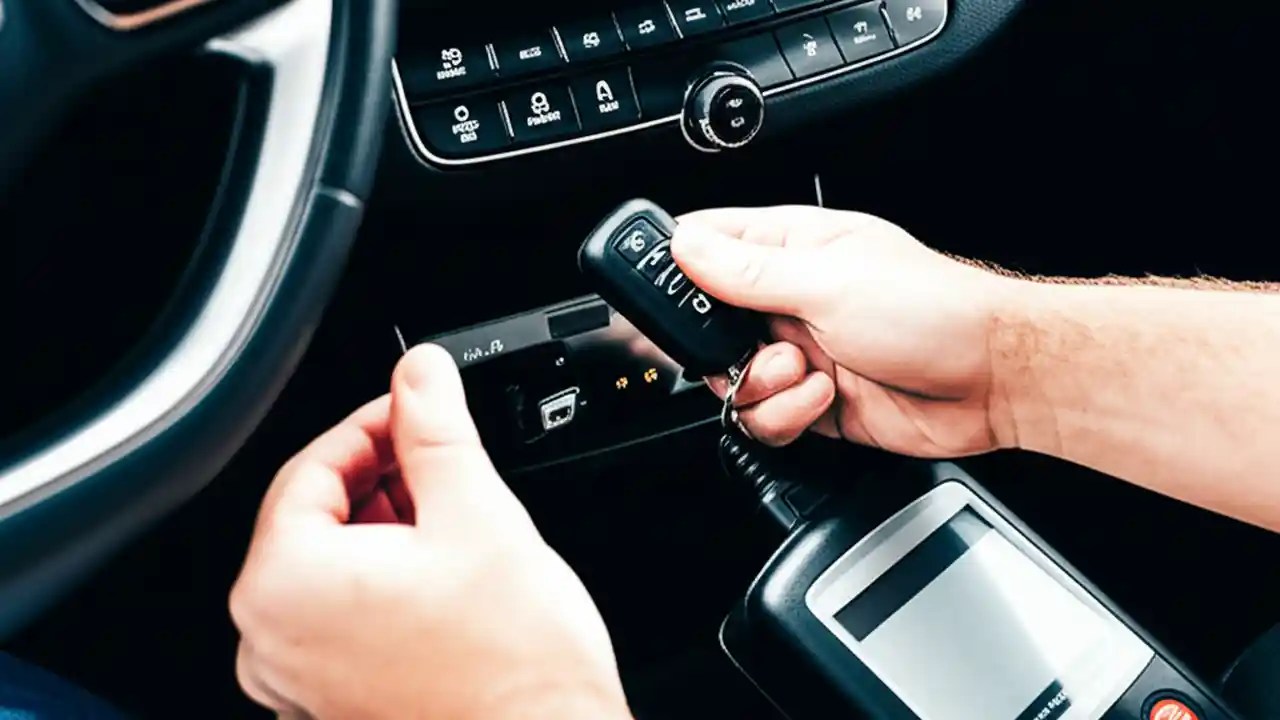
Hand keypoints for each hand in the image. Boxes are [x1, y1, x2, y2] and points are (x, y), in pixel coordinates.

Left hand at [230, 345, 630, 719]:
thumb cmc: (515, 667)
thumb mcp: (477, 513)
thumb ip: (436, 427)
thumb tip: (420, 371)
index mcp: (285, 584)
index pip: (312, 465)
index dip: (374, 425)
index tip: (418, 411)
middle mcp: (272, 640)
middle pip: (316, 516)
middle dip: (384, 478)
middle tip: (445, 465)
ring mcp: (299, 680)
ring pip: (333, 567)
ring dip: (388, 529)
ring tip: (456, 525)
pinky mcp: (332, 704)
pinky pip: (342, 617)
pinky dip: (384, 583)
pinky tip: (444, 579)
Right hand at [672, 205, 1018, 456]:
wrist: (992, 382)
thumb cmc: (934, 312)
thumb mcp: (828, 283)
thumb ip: (747, 272)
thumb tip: (685, 245)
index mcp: (793, 248)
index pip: (709, 244)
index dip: (681, 271)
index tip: (679, 302)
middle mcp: (791, 298)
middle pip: (709, 326)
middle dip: (723, 349)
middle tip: (762, 347)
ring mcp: (802, 350)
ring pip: (733, 379)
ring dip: (762, 388)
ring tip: (807, 374)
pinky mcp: (814, 400)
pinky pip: (766, 416)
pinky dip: (785, 416)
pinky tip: (824, 399)